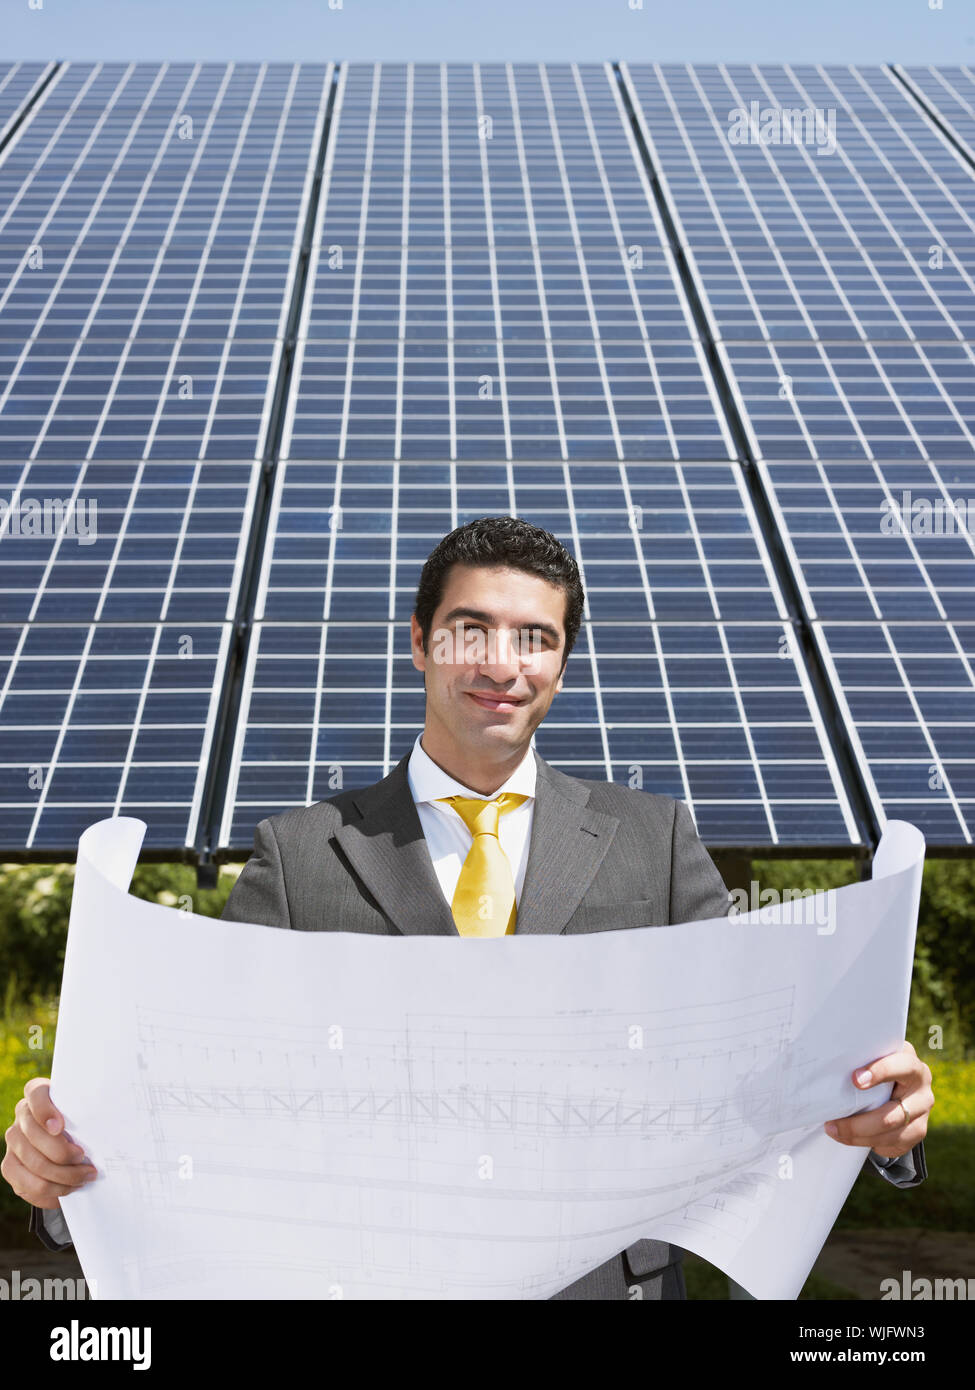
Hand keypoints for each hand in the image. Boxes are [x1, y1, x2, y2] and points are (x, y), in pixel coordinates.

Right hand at [1, 1077, 97, 1209]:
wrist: (69, 1146)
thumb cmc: (83, 1124)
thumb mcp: (87, 1113)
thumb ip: (89, 1112)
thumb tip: (110, 1121)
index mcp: (38, 1093)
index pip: (36, 1094)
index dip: (45, 1111)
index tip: (60, 1127)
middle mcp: (22, 1114)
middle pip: (35, 1136)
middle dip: (64, 1154)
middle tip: (86, 1160)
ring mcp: (13, 1141)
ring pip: (35, 1164)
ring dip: (64, 1176)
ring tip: (84, 1177)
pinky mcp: (9, 1166)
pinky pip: (28, 1185)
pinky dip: (53, 1191)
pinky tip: (70, 1188)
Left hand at [823, 1040, 933, 1160]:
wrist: (899, 1085)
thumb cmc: (877, 1067)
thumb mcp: (873, 1058)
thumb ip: (861, 1059)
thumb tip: (826, 1063)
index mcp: (911, 1064)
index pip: (902, 1067)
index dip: (880, 1072)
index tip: (855, 1080)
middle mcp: (922, 1090)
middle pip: (893, 1114)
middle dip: (859, 1124)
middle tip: (832, 1124)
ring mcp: (923, 1113)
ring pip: (891, 1134)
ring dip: (859, 1137)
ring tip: (834, 1131)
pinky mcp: (918, 1132)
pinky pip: (893, 1145)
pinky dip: (869, 1144)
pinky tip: (852, 1138)